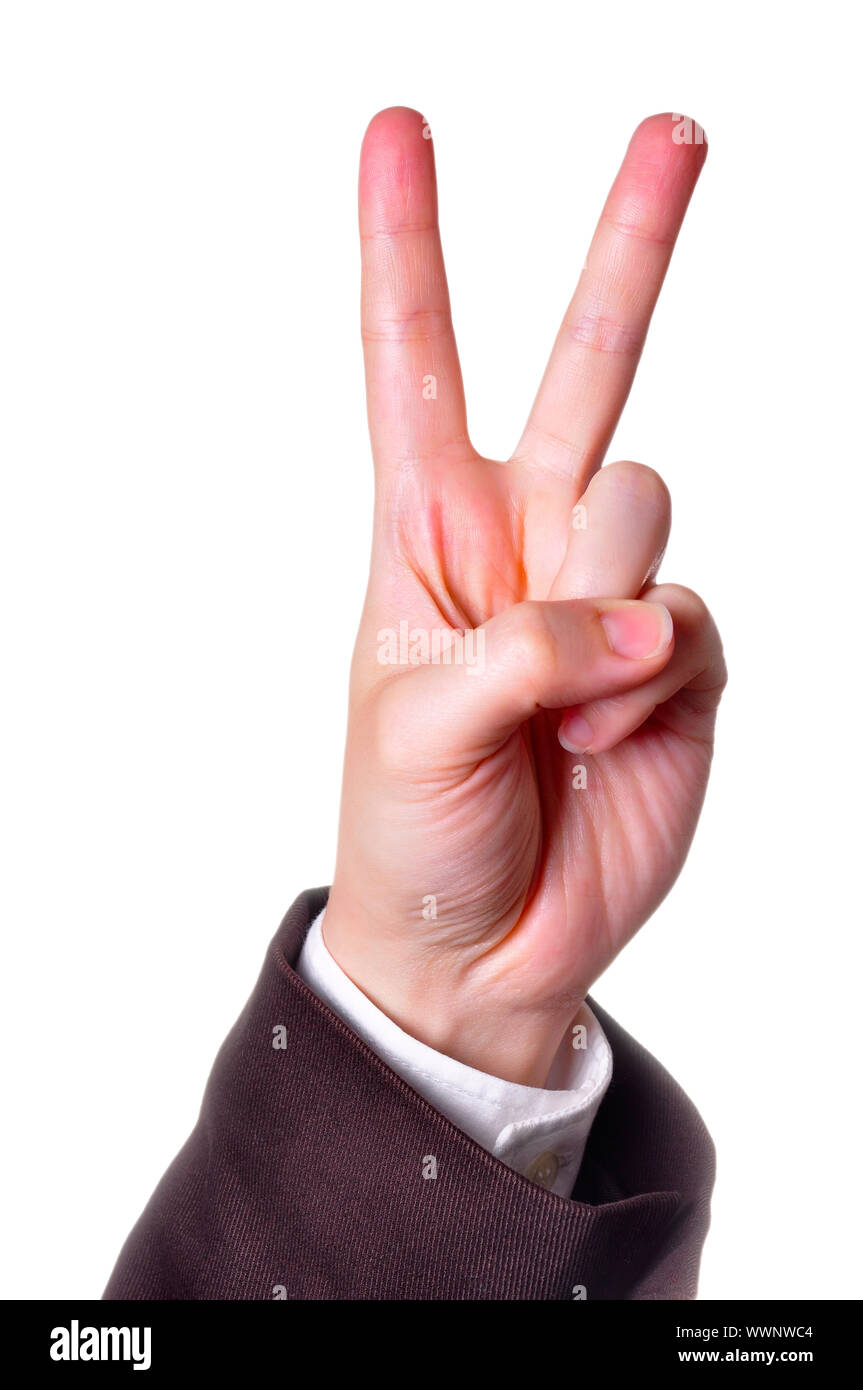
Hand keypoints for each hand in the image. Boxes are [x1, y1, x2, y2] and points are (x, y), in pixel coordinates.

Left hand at [324, 108, 725, 1085]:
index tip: (398, 132)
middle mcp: (529, 542)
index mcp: (429, 532)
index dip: (407, 249)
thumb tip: (644, 617)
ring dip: (611, 603)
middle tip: (675, 127)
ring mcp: (614, 597)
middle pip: (589, 363)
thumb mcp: (418, 728)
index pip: (415, 363)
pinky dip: (658, 677)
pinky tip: (615, 736)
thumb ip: (523, 647)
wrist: (484, 945)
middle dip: (631, 245)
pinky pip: (698, 615)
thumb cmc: (412, 828)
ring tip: (570, 713)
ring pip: (648, 502)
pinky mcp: (683, 662)